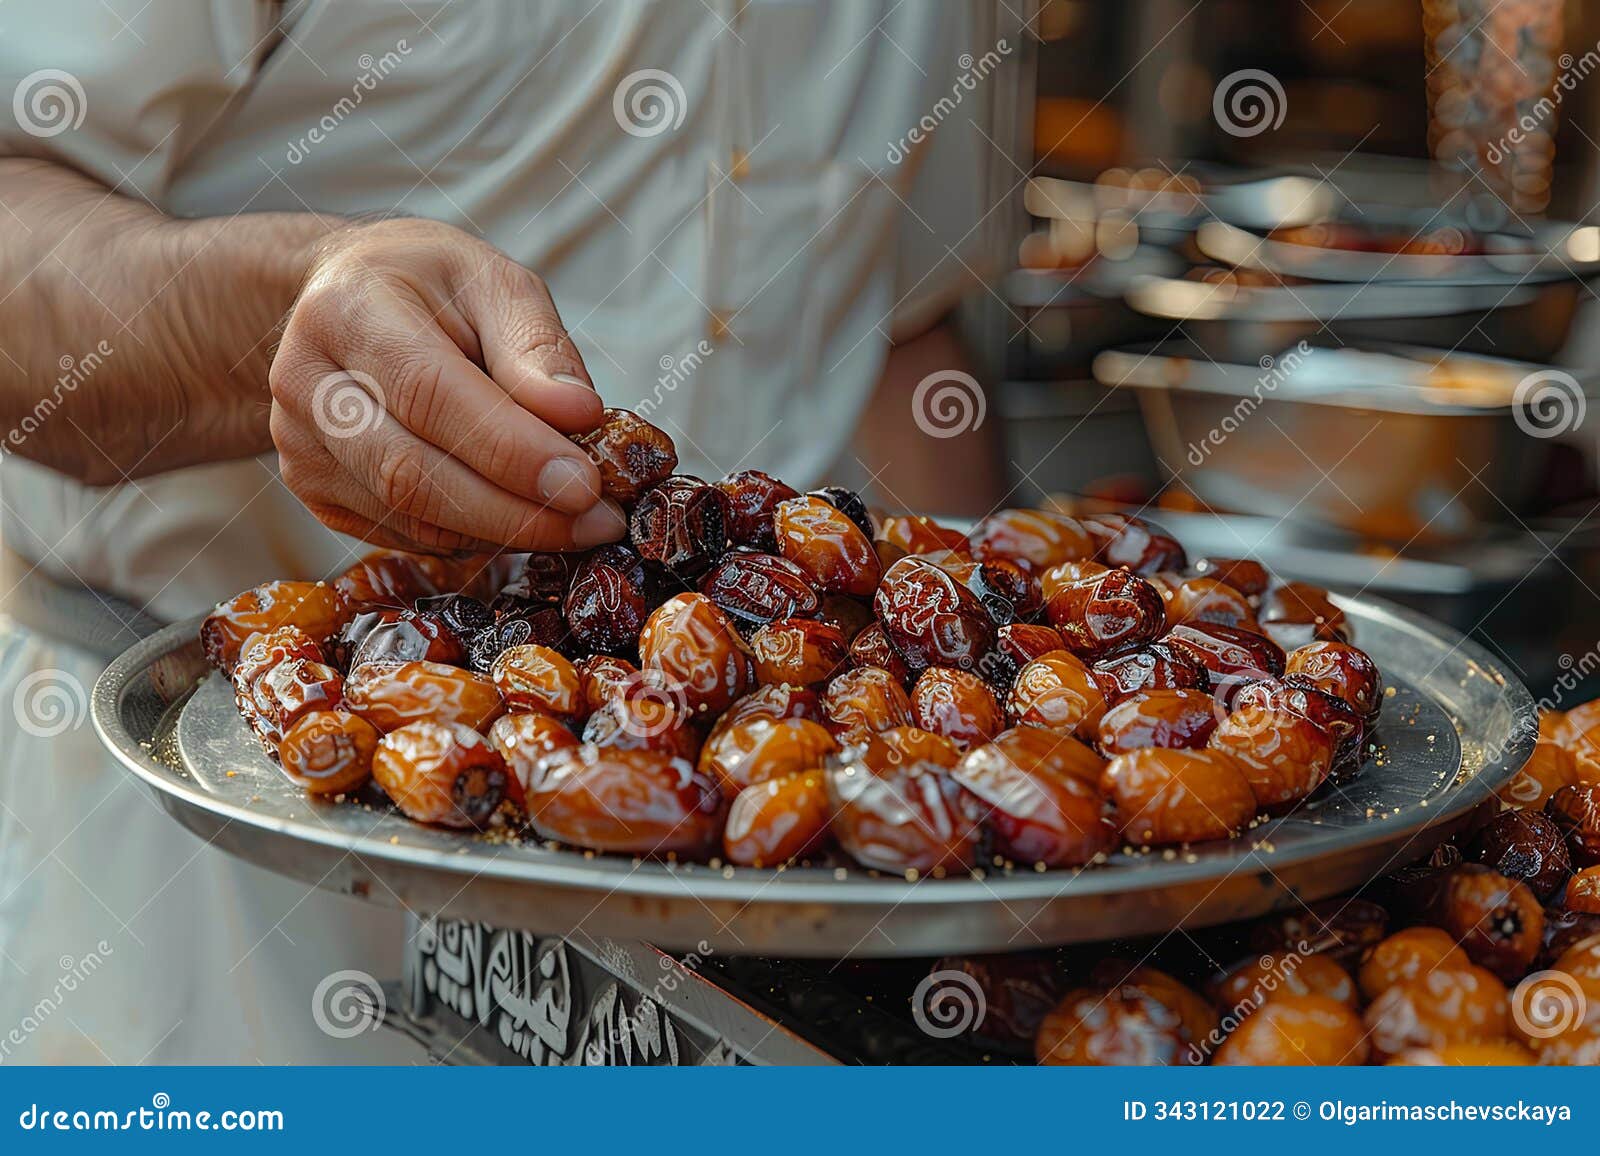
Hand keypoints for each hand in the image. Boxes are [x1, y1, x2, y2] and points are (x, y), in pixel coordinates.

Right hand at [268, 218, 625, 553]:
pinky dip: (470, 535)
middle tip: (598, 523)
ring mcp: (298, 443)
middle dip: (515, 512)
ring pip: (406, 515)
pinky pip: (402, 533)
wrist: (343, 297)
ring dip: (501, 532)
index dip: (510, 449)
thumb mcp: (494, 282)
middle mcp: (306, 380)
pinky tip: (515, 514)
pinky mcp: (312, 488)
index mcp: (349, 309)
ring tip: (573, 522)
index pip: (429, 393)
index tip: (585, 484)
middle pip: (409, 472)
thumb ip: (537, 345)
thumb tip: (580, 414)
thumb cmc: (432, 288)